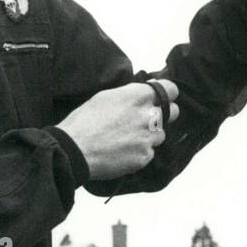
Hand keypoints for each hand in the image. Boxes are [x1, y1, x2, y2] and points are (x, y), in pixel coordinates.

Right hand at [55, 79, 179, 179]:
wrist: (74, 151)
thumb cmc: (84, 122)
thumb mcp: (105, 97)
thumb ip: (130, 95)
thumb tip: (144, 93)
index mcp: (138, 96)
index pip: (171, 89)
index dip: (167, 93)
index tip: (161, 98)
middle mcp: (149, 115)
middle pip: (173, 112)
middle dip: (163, 115)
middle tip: (146, 120)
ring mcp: (149, 137)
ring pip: (160, 135)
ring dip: (149, 136)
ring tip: (126, 139)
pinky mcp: (145, 156)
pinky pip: (149, 152)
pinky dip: (139, 152)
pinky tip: (122, 152)